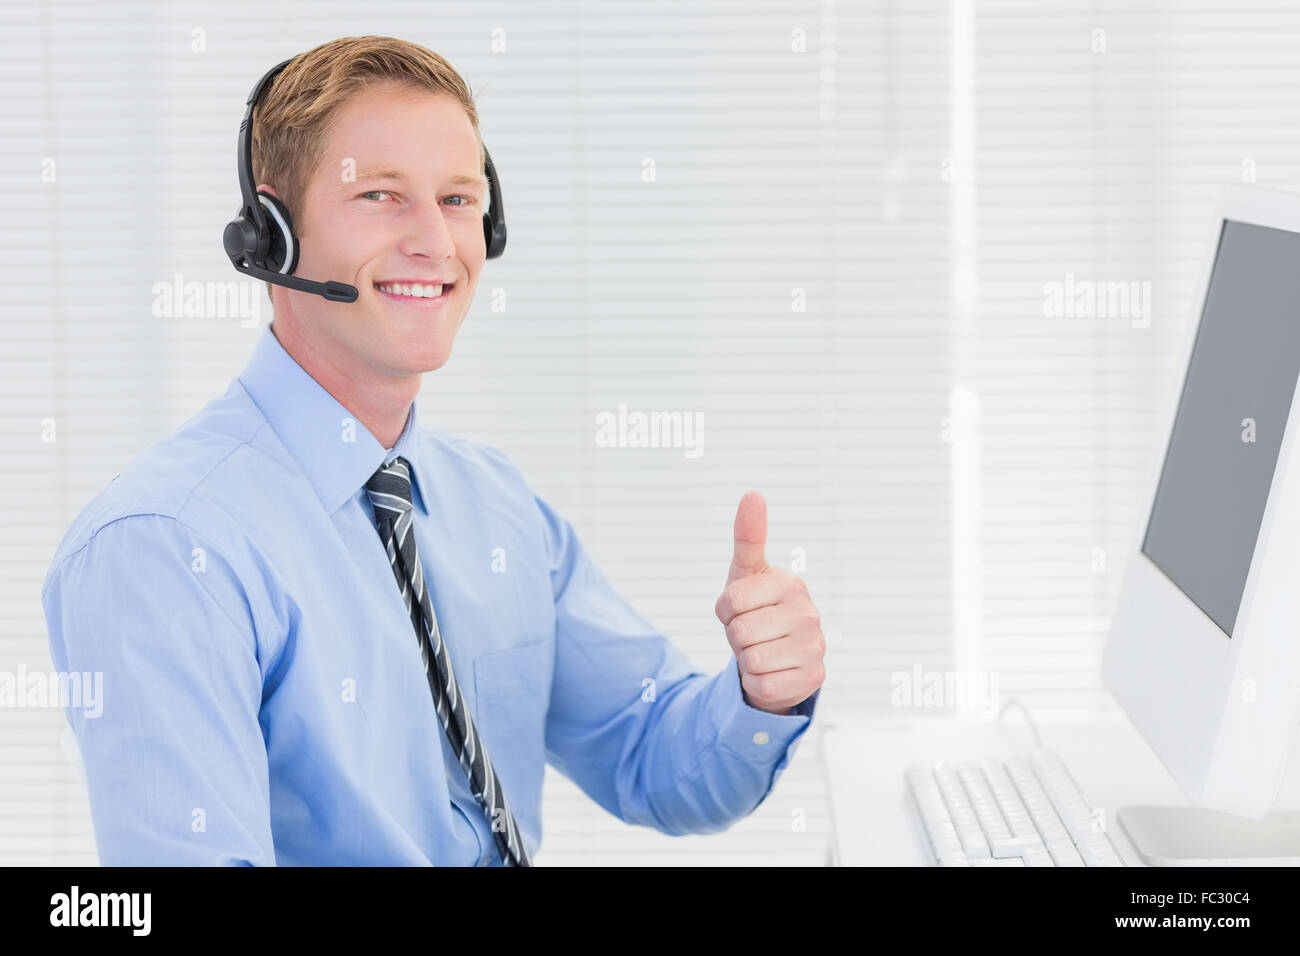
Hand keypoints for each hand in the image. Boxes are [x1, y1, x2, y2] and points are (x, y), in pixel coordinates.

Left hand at [714, 491, 825, 715]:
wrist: (775, 657)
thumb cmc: (756, 610)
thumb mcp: (745, 574)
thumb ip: (748, 536)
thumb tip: (753, 494)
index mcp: (790, 583)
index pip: (730, 602)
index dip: (725, 611)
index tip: (740, 611)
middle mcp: (809, 613)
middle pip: (740, 632)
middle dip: (737, 637)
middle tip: (753, 634)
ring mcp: (815, 647)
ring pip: (751, 660)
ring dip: (748, 661)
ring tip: (762, 651)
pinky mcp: (813, 679)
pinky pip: (763, 686)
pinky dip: (758, 684)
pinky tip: (773, 672)